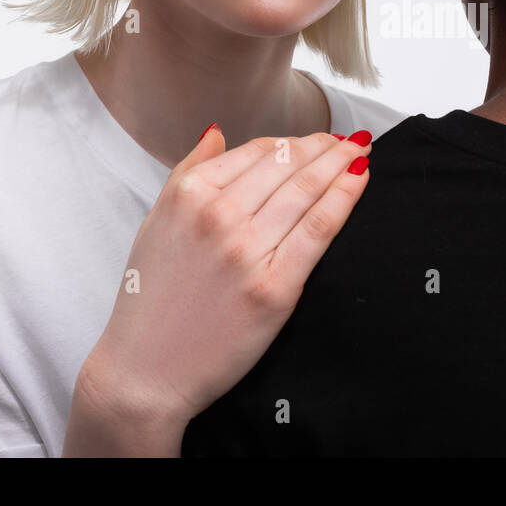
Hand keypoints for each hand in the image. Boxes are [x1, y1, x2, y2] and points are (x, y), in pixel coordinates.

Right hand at [63, 125, 371, 455]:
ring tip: (359, 151)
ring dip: (340, 162)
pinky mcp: (274, 288)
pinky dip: (345, 197)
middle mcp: (217, 217)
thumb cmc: (150, 300)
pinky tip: (359, 179)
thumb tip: (217, 132)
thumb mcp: (156, 222)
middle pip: (287, 165)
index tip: (314, 141)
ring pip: (307, 190)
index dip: (292, 141)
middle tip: (349, 139)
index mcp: (189, 195)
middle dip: (325, 145)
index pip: (257, 151)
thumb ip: (188, 171)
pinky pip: (319, 229)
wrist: (145, 372)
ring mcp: (247, 252)